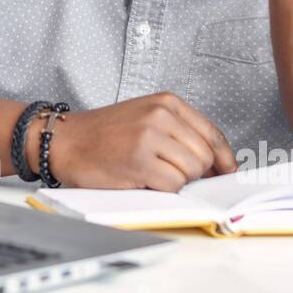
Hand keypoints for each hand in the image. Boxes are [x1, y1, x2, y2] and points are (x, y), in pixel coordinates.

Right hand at [30, 92, 237, 191]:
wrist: (65, 141)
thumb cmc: (104, 135)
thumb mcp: (145, 117)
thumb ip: (179, 132)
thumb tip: (216, 163)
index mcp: (167, 102)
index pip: (212, 133)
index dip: (224, 158)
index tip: (227, 171)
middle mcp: (161, 115)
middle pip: (205, 156)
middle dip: (196, 173)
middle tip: (173, 175)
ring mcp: (150, 137)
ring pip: (191, 172)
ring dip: (176, 181)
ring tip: (152, 174)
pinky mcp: (140, 161)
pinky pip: (172, 185)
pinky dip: (163, 190)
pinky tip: (143, 180)